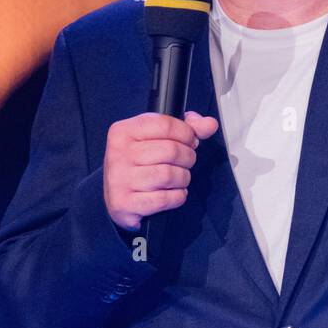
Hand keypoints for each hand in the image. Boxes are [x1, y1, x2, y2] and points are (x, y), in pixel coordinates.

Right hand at [102, 110, 217, 230]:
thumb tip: (210, 124)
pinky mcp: (124, 203)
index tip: (190, 140)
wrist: (118, 197)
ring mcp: (119, 179)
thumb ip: (187, 127)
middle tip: (185, 162)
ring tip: (178, 179)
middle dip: (188, 157)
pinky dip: (177, 197)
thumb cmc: (140, 164)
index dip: (187, 133)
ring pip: (169, 175)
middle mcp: (118, 153)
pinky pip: (164, 199)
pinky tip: (172, 193)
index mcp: (124, 131)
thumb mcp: (158, 137)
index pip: (166, 124)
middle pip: (171, 150)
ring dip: (183, 179)